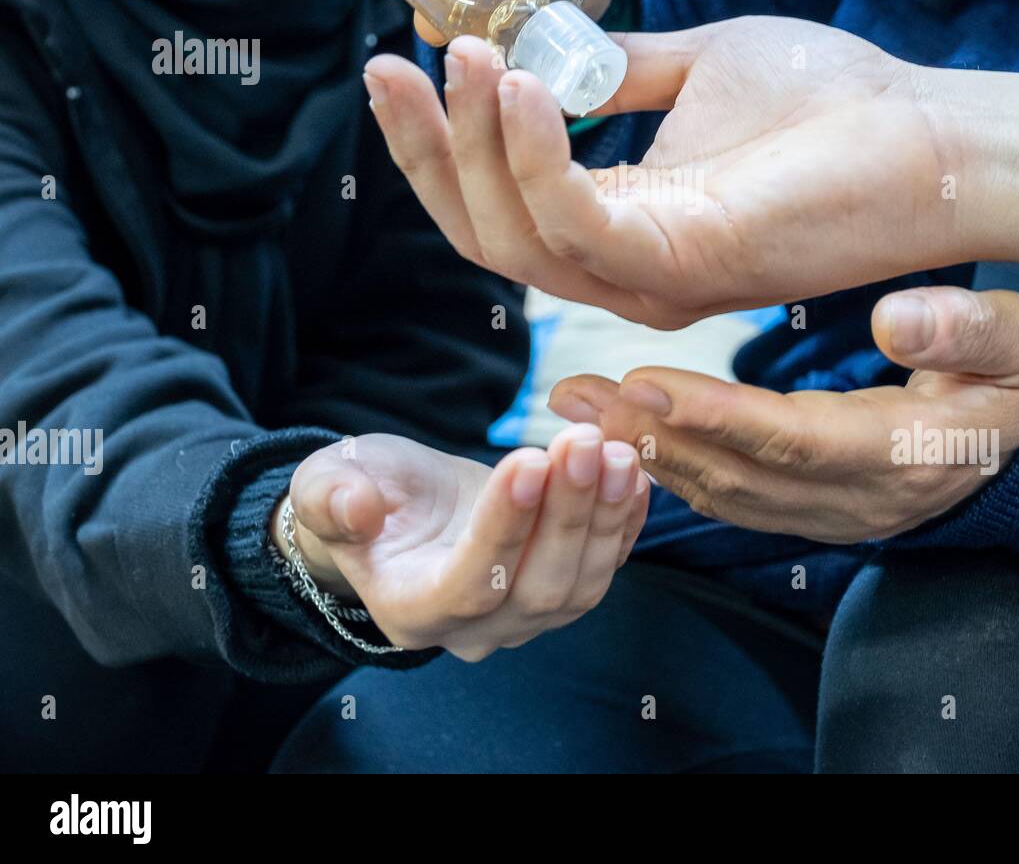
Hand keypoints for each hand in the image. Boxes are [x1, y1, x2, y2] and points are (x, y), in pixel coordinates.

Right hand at [272, 424, 648, 660]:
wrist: (401, 504)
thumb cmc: (363, 491)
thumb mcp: (327, 483)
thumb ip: (332, 498)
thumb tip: (356, 508)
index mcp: (413, 610)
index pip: (469, 584)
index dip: (503, 527)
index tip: (527, 459)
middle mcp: (476, 629)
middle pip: (537, 588)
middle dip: (567, 513)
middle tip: (582, 442)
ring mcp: (527, 615)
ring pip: (581, 583)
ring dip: (605, 515)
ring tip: (616, 450)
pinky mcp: (563, 585)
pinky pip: (607, 565)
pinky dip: (628, 522)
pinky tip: (637, 473)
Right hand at [361, 15, 1018, 327]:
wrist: (931, 130)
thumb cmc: (829, 102)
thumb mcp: (694, 69)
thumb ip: (614, 73)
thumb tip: (544, 43)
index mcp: (625, 225)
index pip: (497, 204)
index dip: (436, 143)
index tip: (398, 63)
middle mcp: (626, 266)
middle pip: (482, 233)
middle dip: (428, 151)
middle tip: (394, 65)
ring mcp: (653, 276)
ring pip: (513, 237)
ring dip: (472, 146)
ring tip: (462, 56)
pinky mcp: (686, 263)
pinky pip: (575, 223)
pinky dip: (532, 156)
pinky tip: (516, 83)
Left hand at [546, 287, 1018, 542]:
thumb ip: (969, 329)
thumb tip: (898, 319)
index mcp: (904, 453)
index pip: (795, 441)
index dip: (719, 416)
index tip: (645, 381)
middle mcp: (857, 499)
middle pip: (740, 474)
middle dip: (651, 436)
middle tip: (572, 398)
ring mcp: (830, 514)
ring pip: (724, 492)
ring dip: (646, 452)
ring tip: (575, 408)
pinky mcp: (811, 510)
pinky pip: (731, 497)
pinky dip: (672, 468)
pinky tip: (622, 433)